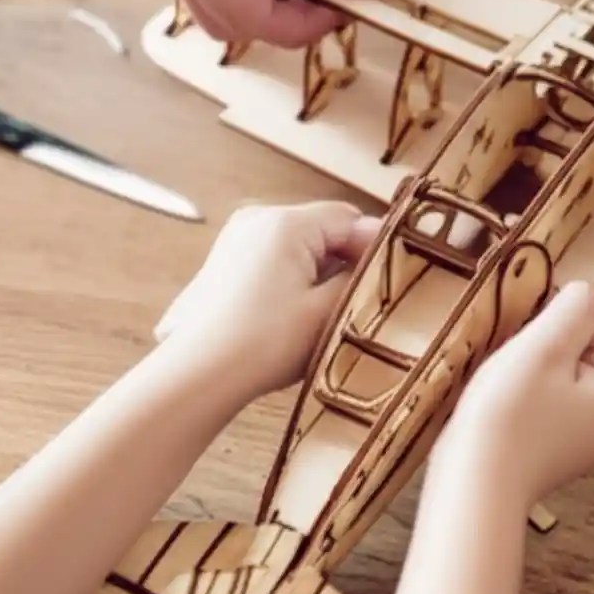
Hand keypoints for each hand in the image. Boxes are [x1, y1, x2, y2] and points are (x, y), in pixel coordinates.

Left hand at [153, 201, 380, 396]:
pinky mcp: (226, 262)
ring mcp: (237, 239)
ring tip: (332, 313)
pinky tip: (299, 315)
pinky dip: (296, 279)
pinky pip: (276, 259)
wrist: (197, 375)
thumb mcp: (327, 312)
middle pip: (324, 230)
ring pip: (301, 246)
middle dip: (348, 261)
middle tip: (366, 300)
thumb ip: (360, 278)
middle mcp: (258, 218)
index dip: (376, 247)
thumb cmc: (263, 343)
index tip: (396, 277)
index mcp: (285, 222)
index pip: (350, 219)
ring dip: (322, 272)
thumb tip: (379, 262)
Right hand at [434, 281, 593, 504]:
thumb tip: (588, 290)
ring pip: (568, 375)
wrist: (474, 487)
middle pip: (591, 350)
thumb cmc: (507, 416)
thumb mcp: (544, 346)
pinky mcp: (563, 451)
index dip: (566, 320)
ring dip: (537, 369)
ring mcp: (591, 439)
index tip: (530, 339)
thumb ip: (576, 308)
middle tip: (517, 365)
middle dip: (552, 346)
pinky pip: (554, 403)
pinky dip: (530, 397)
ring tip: (508, 388)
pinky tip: (506, 409)